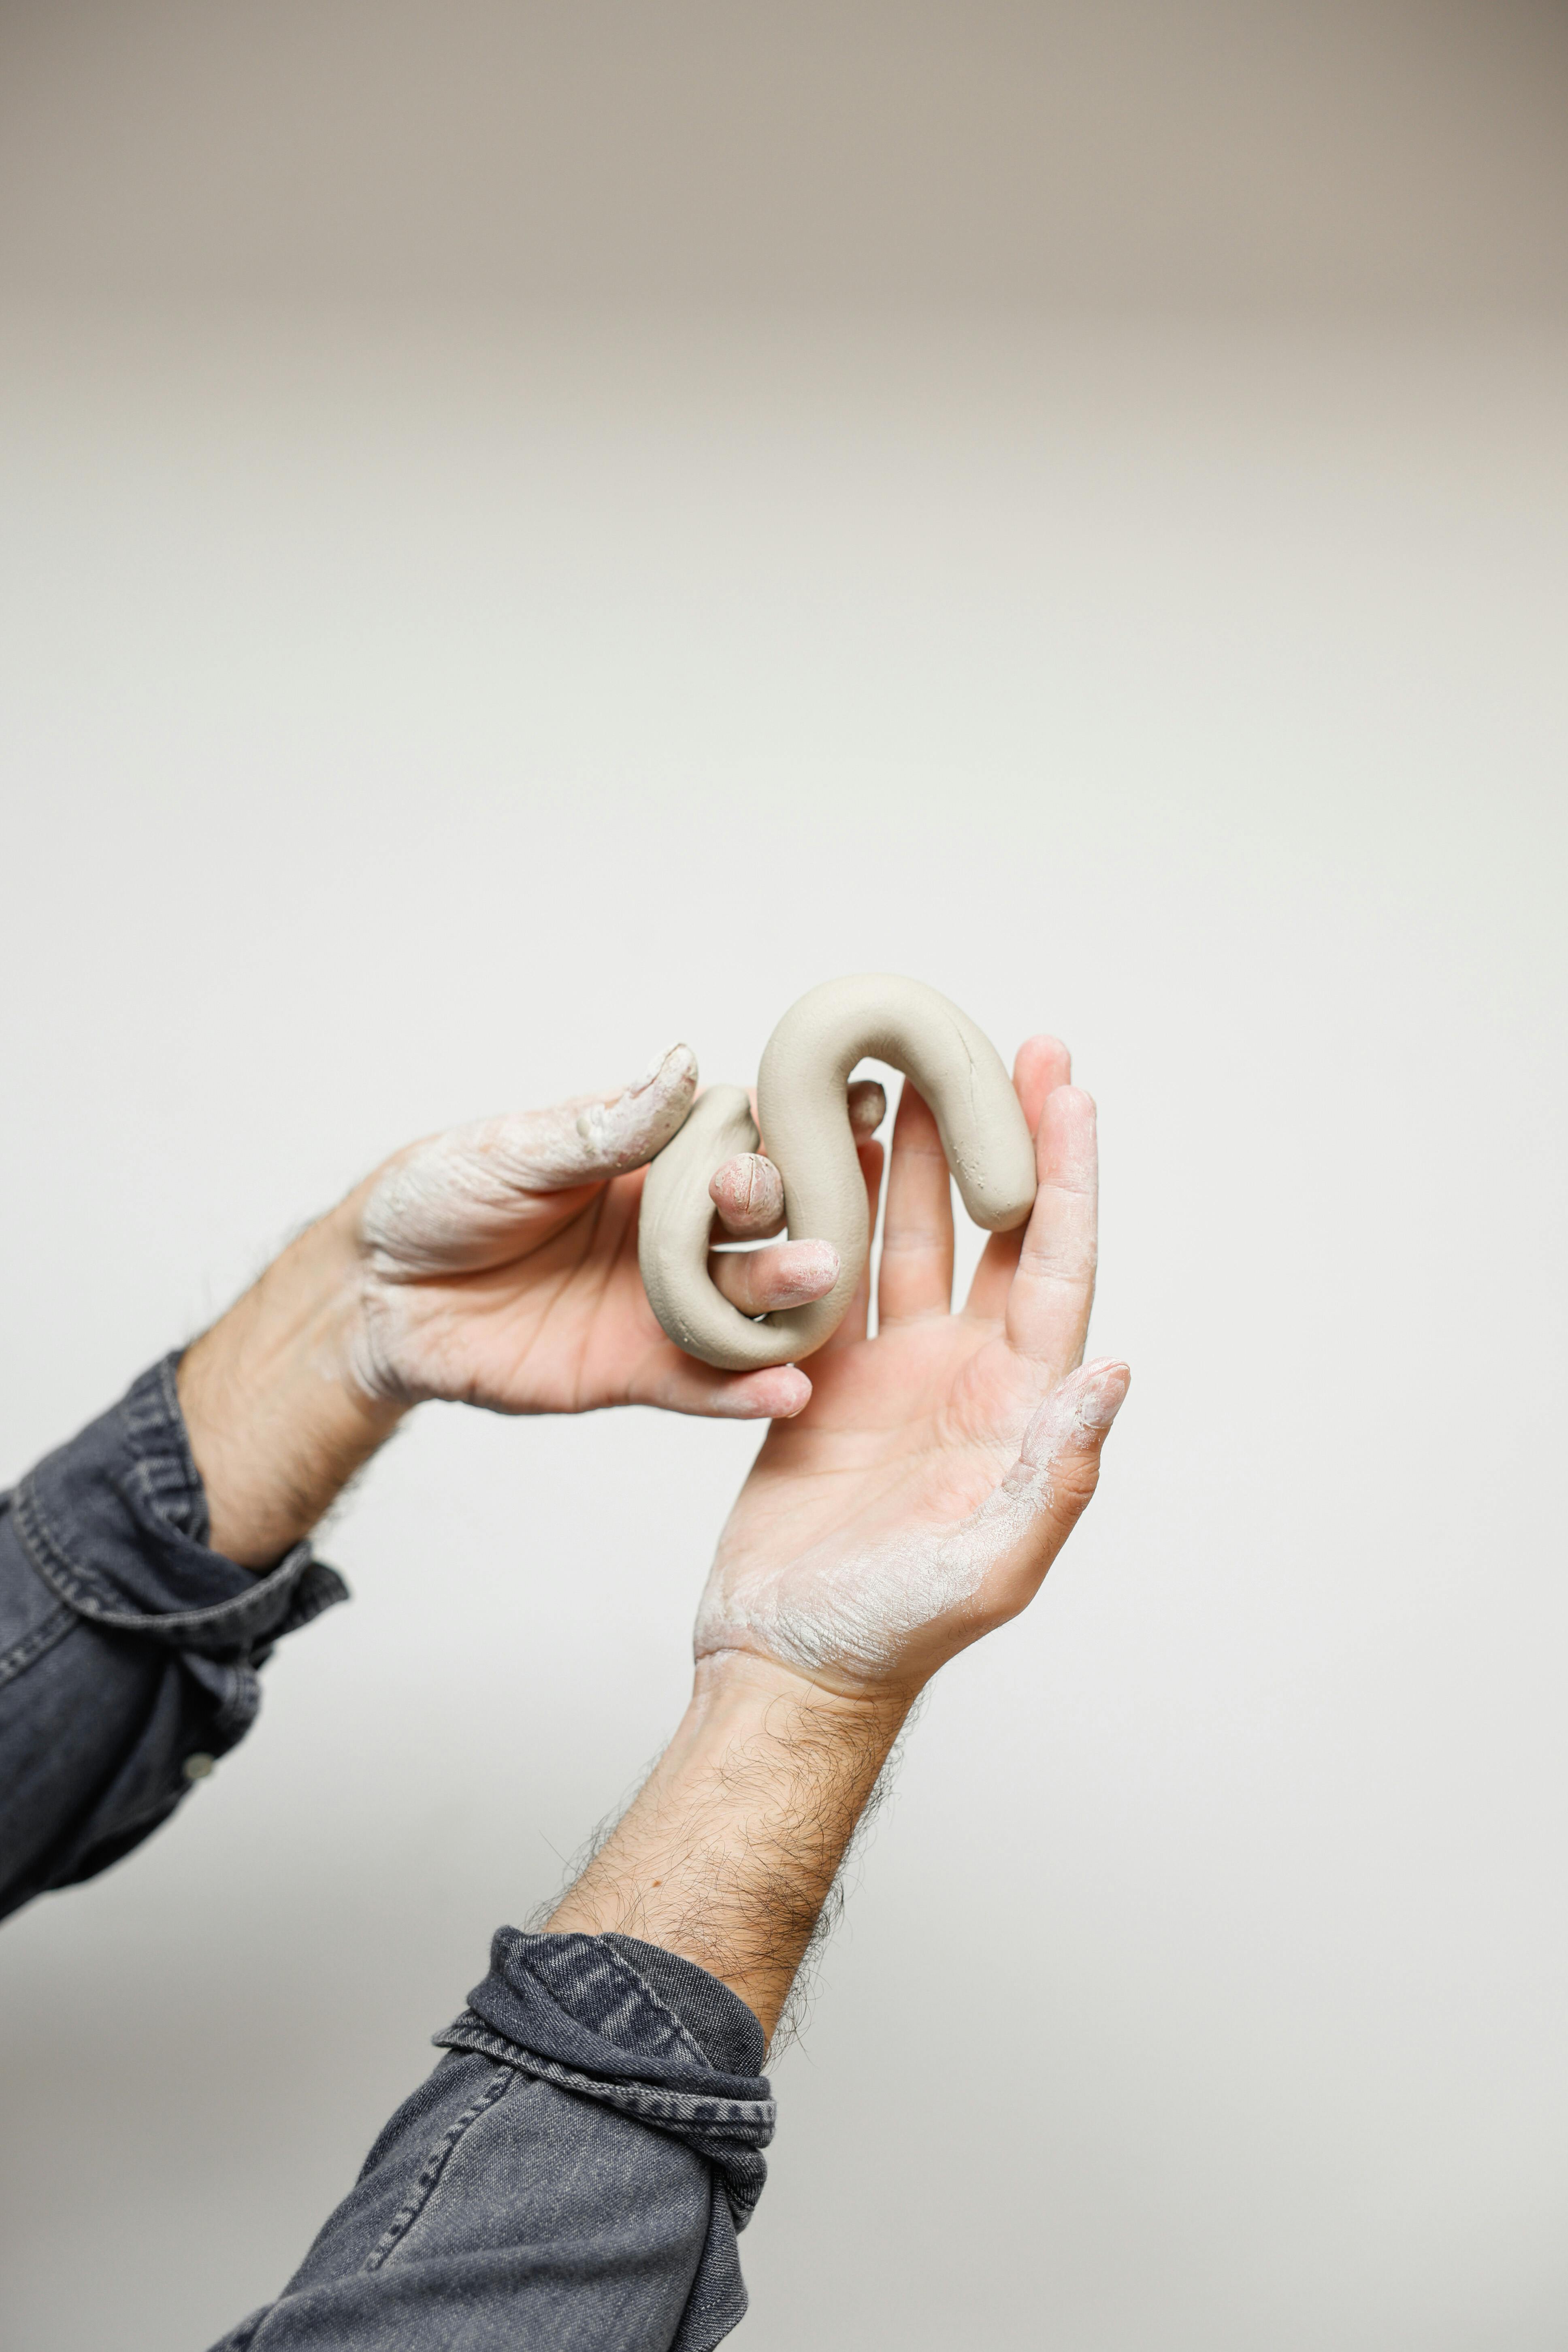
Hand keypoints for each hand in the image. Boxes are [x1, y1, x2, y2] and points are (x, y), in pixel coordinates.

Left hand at [347, 1045, 865, 1420]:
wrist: (376, 1293)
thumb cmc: (441, 1195)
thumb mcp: (516, 1149)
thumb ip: (605, 1125)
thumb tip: (681, 1065)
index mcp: (658, 1158)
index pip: (746, 1135)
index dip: (802, 1124)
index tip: (858, 1106)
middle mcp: (680, 1228)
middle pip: (760, 1220)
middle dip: (796, 1211)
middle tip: (818, 1208)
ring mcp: (665, 1302)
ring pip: (746, 1300)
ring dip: (790, 1293)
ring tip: (820, 1282)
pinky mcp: (638, 1371)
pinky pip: (703, 1385)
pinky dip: (747, 1390)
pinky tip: (788, 1388)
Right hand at [694, 1040, 1128, 1698]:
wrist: (791, 1661)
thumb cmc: (896, 1632)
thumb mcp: (992, 1564)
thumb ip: (1056, 1472)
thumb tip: (1115, 1374)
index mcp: (1020, 1403)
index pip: (1055, 1264)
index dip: (1065, 1176)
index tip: (1071, 1088)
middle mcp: (968, 1372)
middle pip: (996, 1229)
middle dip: (1005, 1137)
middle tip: (1012, 1043)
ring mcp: (899, 1371)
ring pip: (916, 1236)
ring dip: (923, 1156)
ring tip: (918, 1067)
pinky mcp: (828, 1377)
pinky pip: (837, 1274)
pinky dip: (838, 1211)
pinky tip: (833, 1150)